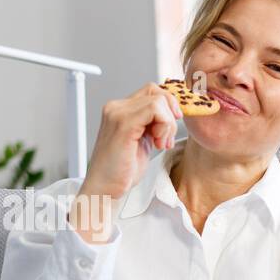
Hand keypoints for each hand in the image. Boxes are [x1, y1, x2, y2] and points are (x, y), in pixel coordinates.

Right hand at [71, 82, 182, 240]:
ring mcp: (118, 113)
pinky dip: (164, 126)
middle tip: (166, 139)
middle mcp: (116, 107)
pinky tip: (158, 144)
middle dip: (170, 115)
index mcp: (120, 110)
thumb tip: (173, 114)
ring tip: (161, 144)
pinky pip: (155, 110)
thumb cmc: (122, 170)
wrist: (106, 188)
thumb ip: (153, 125)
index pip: (152, 92)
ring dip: (168, 124)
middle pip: (156, 92)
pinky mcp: (123, 124)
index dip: (168, 108)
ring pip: (158, 101)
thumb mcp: (143, 141)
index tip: (169, 131)